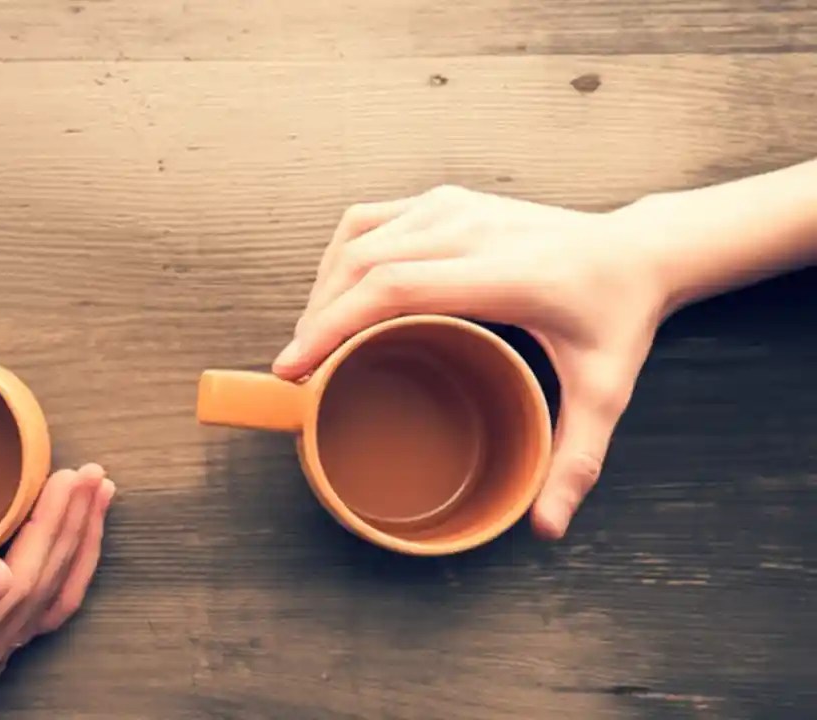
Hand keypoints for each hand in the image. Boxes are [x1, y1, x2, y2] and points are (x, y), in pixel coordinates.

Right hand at [0, 464, 114, 718]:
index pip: (23, 580)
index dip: (54, 525)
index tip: (71, 476)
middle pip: (44, 590)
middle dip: (75, 528)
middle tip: (94, 476)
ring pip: (44, 606)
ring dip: (73, 549)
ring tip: (93, 500)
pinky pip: (26, 615)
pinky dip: (53, 572)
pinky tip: (57, 542)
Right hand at [275, 186, 670, 539]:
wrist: (634, 252)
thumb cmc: (615, 320)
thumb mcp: (604, 393)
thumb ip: (576, 461)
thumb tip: (544, 527)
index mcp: (510, 274)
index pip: (397, 288)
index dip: (333, 325)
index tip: (294, 367)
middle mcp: (475, 230)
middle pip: (364, 264)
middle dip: (316, 319)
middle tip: (297, 372)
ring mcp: (456, 207)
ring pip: (358, 239)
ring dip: (322, 289)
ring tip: (312, 340)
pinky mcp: (444, 200)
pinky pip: (368, 222)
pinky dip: (339, 258)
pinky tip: (336, 295)